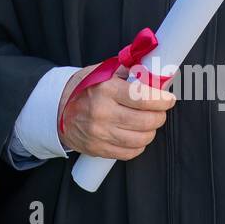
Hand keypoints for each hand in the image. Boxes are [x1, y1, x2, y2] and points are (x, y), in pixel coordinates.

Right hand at [57, 62, 176, 160]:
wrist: (55, 109)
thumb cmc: (83, 88)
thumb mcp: (102, 72)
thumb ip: (128, 71)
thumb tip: (156, 73)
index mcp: (105, 89)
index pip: (143, 98)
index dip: (162, 100)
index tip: (169, 99)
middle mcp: (103, 113)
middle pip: (146, 121)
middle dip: (160, 116)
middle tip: (160, 110)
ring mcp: (100, 133)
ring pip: (141, 139)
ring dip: (151, 131)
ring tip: (148, 122)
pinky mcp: (98, 149)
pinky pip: (130, 152)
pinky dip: (139, 145)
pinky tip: (136, 135)